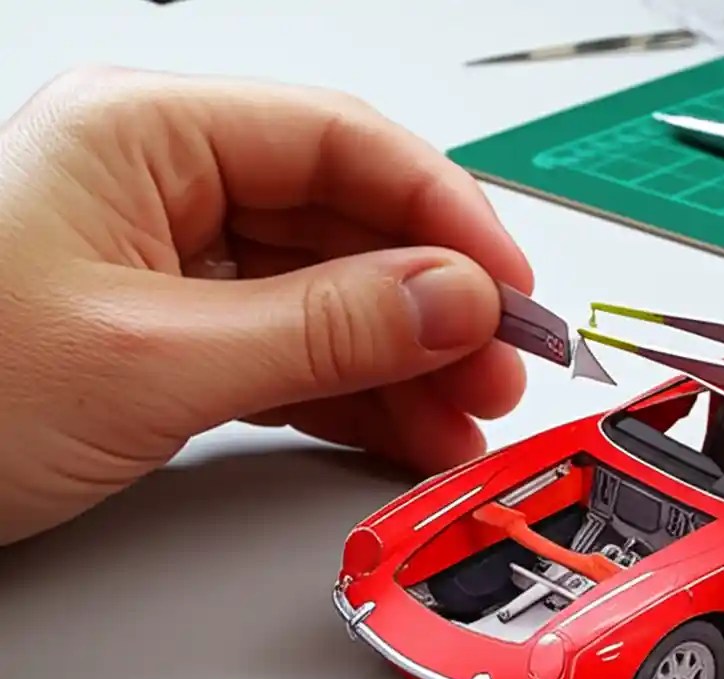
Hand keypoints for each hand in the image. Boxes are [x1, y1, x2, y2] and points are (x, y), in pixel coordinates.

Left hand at [0, 67, 532, 543]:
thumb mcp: (148, 361)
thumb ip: (319, 328)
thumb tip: (451, 299)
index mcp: (144, 133)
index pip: (340, 142)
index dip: (444, 213)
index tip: (507, 285)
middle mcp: (162, 180)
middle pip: (344, 220)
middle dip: (431, 300)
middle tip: (497, 366)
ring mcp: (167, 258)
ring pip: (324, 291)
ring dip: (403, 356)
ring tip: (461, 415)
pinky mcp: (168, 329)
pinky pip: (286, 345)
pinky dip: (348, 391)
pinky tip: (401, 426)